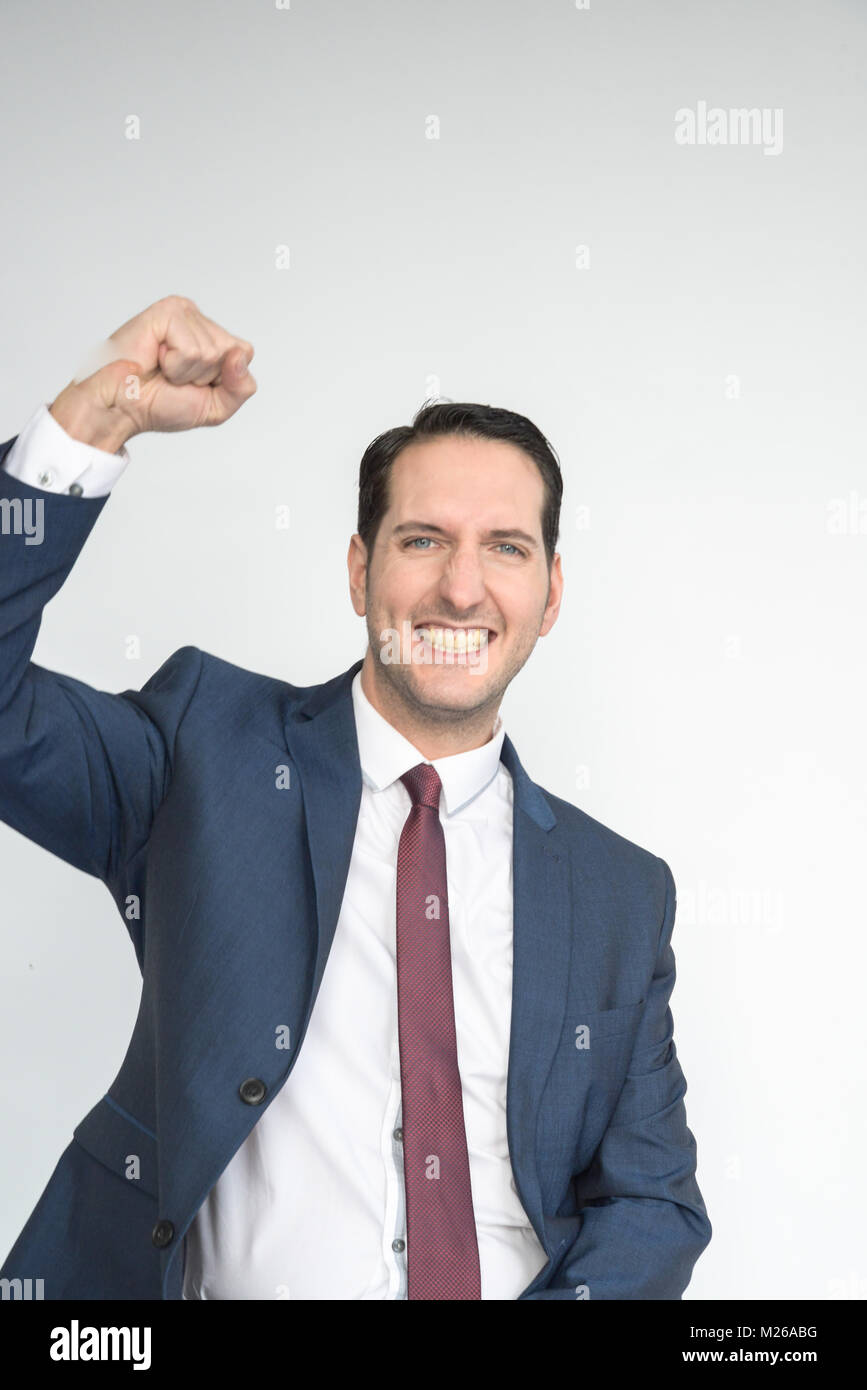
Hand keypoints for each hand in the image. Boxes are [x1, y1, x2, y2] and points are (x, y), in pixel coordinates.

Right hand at [49, 295, 256, 451]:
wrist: (123, 407)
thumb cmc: (160, 403)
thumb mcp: (216, 406)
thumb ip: (242, 387)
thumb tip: (239, 355)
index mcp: (210, 335)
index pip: (244, 353)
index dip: (223, 379)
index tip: (192, 383)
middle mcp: (198, 319)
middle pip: (231, 352)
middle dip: (204, 376)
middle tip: (173, 377)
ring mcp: (183, 311)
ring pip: (212, 353)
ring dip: (186, 372)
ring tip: (162, 369)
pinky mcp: (167, 312)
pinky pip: (192, 349)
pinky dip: (175, 365)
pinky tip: (155, 358)